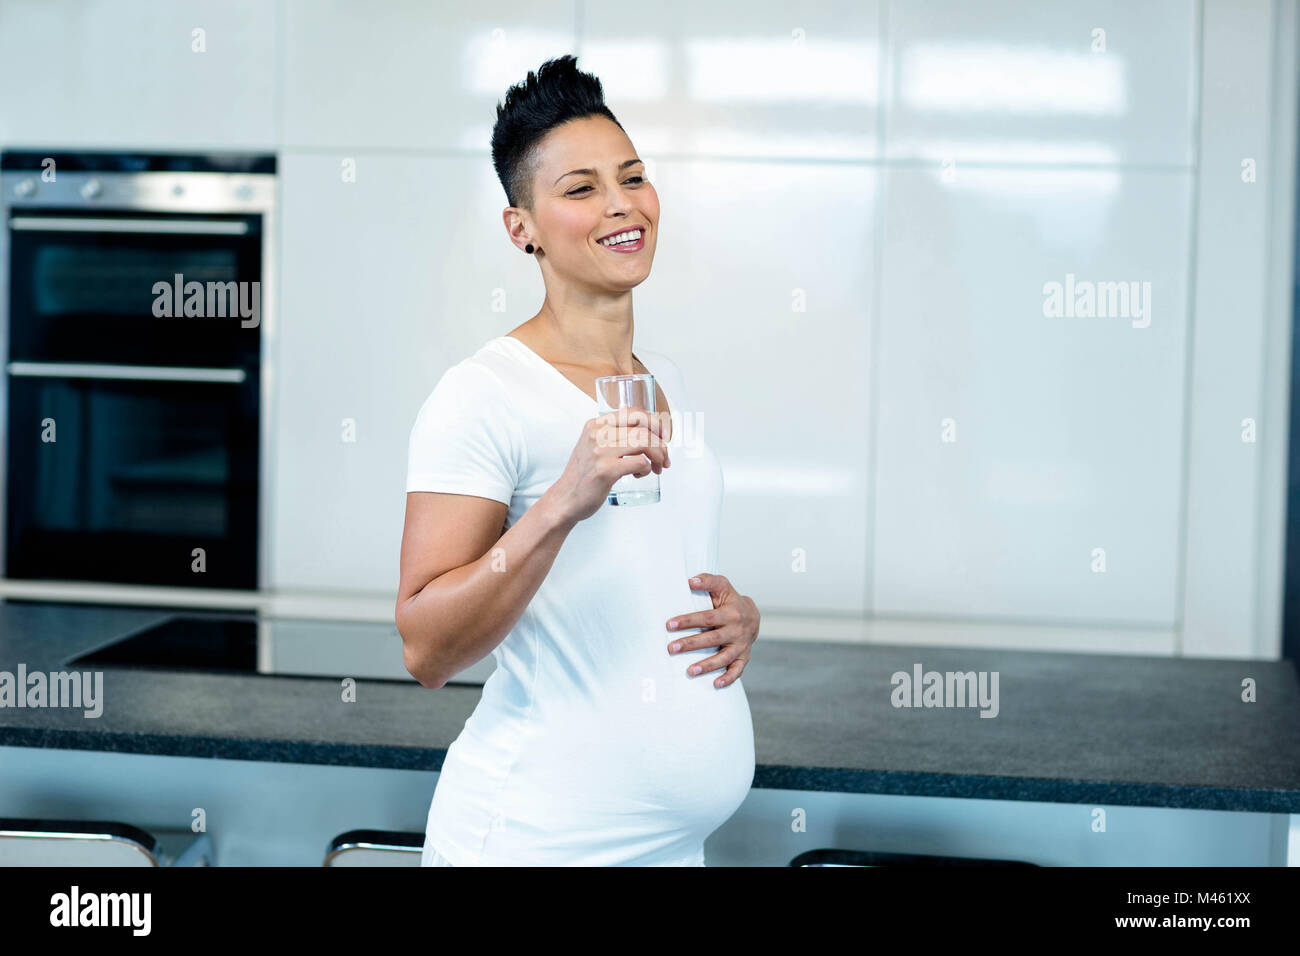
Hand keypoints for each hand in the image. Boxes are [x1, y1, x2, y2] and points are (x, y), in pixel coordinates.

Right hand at [544, 405, 670, 524]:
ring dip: (658, 455)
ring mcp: (601, 452)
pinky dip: (647, 468)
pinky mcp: (606, 470)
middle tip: (664, 458)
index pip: (633, 412)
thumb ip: (611, 436)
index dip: (654, 422)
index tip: (662, 436)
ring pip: (644, 443)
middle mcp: (597, 434)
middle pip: (643, 428)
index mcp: (596, 425)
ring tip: (656, 467)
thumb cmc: (583, 476)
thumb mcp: (592, 446)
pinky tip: (639, 474)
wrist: (565, 499)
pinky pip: (640, 462)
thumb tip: (645, 434)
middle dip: (660, 444)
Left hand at [665, 572, 758, 687]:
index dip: (688, 621)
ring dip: (707, 665)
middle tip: (671, 648)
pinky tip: (716, 684)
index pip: (706, 618)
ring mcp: (741, 646)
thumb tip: (690, 581)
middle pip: (712, 639)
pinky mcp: (744, 657)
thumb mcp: (723, 586)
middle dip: (691, 644)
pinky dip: (728, 678)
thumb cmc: (731, 600)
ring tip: (690, 671)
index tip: (669, 625)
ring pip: (724, 658)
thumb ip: (708, 581)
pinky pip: (737, 670)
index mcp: (731, 613)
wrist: (753, 615)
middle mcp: (737, 630)